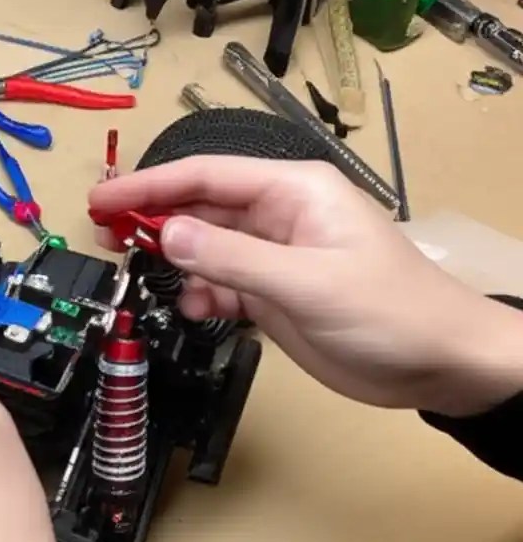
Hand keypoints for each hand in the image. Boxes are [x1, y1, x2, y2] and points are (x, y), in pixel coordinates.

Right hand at [88, 155, 522, 417]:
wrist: (440, 365)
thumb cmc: (393, 311)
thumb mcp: (308, 282)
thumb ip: (233, 258)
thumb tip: (168, 234)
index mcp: (293, 192)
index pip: (206, 176)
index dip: (149, 185)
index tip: (102, 199)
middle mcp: (278, 217)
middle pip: (198, 208)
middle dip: (151, 218)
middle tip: (101, 232)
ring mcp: (274, 256)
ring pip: (204, 247)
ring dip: (172, 261)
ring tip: (139, 274)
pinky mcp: (274, 293)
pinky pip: (220, 283)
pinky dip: (199, 294)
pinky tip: (195, 307)